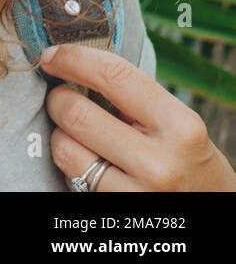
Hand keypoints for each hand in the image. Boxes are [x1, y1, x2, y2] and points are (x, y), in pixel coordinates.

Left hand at [42, 43, 235, 190]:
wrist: (212, 207)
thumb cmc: (187, 157)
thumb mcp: (177, 122)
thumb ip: (131, 96)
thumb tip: (72, 64)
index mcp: (180, 126)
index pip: (114, 76)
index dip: (74, 59)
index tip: (52, 55)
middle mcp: (159, 162)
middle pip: (77, 113)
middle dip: (58, 98)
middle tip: (62, 96)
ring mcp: (136, 192)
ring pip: (64, 147)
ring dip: (60, 133)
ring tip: (80, 133)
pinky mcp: (114, 208)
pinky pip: (69, 174)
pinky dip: (69, 161)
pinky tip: (88, 159)